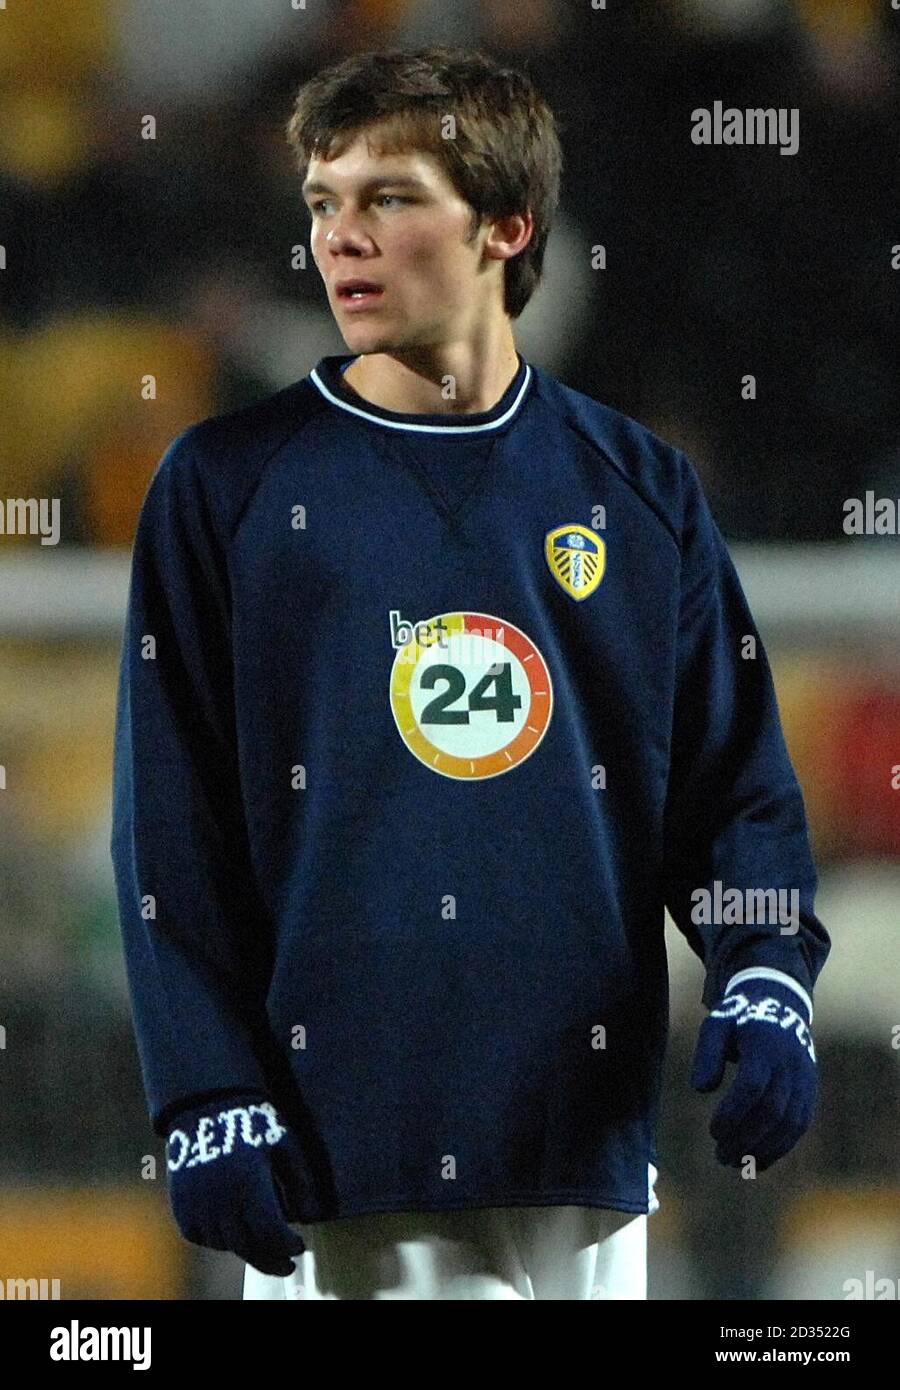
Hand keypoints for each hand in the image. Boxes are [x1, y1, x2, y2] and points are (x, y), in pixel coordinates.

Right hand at [165, 1095, 308, 1275]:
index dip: (287, 1245)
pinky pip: (200, 1237)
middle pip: (248, 1246)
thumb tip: (311, 1218)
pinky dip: (218, 1241)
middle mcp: (220, 1199)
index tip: (300, 1246)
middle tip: (287, 1265)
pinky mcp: (181, 1205)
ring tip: (263, 1245)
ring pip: (224, 1244)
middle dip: (271, 1259)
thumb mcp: (284, 1144)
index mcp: (248, 1183)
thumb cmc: (253, 1122)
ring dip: (246, 1249)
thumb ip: (300, 1182)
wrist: (207, 1106)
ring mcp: (197, 1205)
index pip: (270, 1232)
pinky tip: (234, 1234)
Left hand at [690, 976, 816, 1170]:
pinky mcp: (810, 1092)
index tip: (712, 1132)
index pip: (753, 1085)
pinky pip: (800, 1125)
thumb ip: (706, 1054)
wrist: (779, 1006)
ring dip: (764, 1149)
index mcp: (765, 1044)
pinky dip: (780, 1147)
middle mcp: (790, 1064)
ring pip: (790, 1123)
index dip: (733, 1112)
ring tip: (734, 1163)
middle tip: (720, 1156)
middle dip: (746, 1138)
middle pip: (772, 1110)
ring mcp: (805, 1079)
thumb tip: (701, 1089)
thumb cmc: (738, 1019)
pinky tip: (758, 1161)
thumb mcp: (716, 1024)